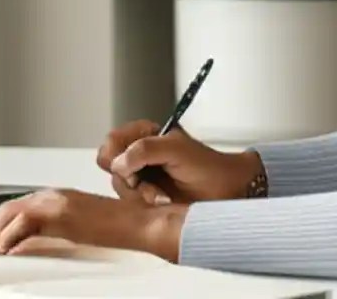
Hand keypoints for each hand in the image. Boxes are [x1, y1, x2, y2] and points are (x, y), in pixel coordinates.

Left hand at [0, 188, 186, 261]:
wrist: (144, 225)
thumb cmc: (122, 232)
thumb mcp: (80, 235)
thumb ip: (54, 237)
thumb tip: (27, 251)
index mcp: (57, 200)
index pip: (16, 211)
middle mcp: (53, 196)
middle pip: (7, 209)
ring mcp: (57, 200)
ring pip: (10, 212)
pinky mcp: (63, 210)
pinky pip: (26, 220)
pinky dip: (10, 236)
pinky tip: (5, 251)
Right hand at [96, 120, 262, 204]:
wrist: (226, 192)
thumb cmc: (207, 166)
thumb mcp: (176, 150)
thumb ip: (145, 150)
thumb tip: (120, 164)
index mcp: (145, 134)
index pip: (113, 141)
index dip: (117, 155)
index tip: (134, 166)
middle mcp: (139, 154)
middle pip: (110, 165)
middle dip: (128, 178)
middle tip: (145, 183)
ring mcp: (141, 176)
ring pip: (118, 186)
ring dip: (139, 194)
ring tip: (162, 196)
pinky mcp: (145, 197)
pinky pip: (129, 203)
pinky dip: (144, 203)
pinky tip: (163, 202)